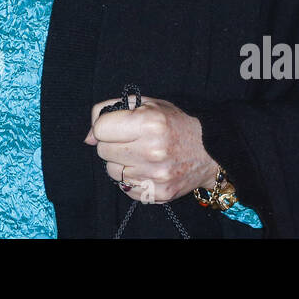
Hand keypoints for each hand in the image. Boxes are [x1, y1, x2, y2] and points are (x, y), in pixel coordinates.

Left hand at [84, 95, 219, 202]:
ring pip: (111, 171)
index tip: (116, 126)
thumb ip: (112, 110)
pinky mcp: (158, 193)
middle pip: (103, 151)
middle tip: (131, 140)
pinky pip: (124, 187)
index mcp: (149, 123)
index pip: (100, 129)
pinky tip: (146, 168)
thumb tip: (88, 136)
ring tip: (140, 154)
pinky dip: (131, 178)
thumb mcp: (147, 104)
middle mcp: (151, 151)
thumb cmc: (176, 123)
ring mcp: (155, 175)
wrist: (210, 151)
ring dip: (120, 162)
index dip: (105, 126)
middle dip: (112, 144)